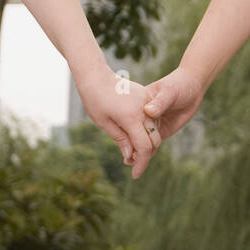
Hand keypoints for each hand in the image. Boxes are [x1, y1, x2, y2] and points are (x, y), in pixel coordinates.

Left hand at [74, 63, 160, 179]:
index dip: (142, 163)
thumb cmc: (95, 99)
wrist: (96, 75)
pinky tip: (133, 135)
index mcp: (132, 118)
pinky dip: (146, 129)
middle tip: (131, 163)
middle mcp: (143, 109)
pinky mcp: (146, 96)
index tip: (135, 174)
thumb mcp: (105, 123)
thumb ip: (121, 140)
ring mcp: (146, 101)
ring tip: (129, 150)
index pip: (144, 147)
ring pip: (155, 128)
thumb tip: (132, 156)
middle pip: (154, 139)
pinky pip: (152, 117)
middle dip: (145, 155)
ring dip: (146, 142)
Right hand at [134, 65, 205, 175]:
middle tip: (126, 159)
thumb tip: (149, 111)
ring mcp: (152, 123)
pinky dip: (147, 152)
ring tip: (131, 163)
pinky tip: (141, 161)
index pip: (131, 119)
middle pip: (134, 132)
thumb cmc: (178, 85)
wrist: (192, 87)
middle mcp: (144, 115)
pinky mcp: (161, 130)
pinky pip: (152, 143)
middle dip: (130, 145)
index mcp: (141, 103)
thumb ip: (160, 102)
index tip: (123, 141)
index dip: (127, 130)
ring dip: (136, 151)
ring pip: (141, 139)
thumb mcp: (168, 92)